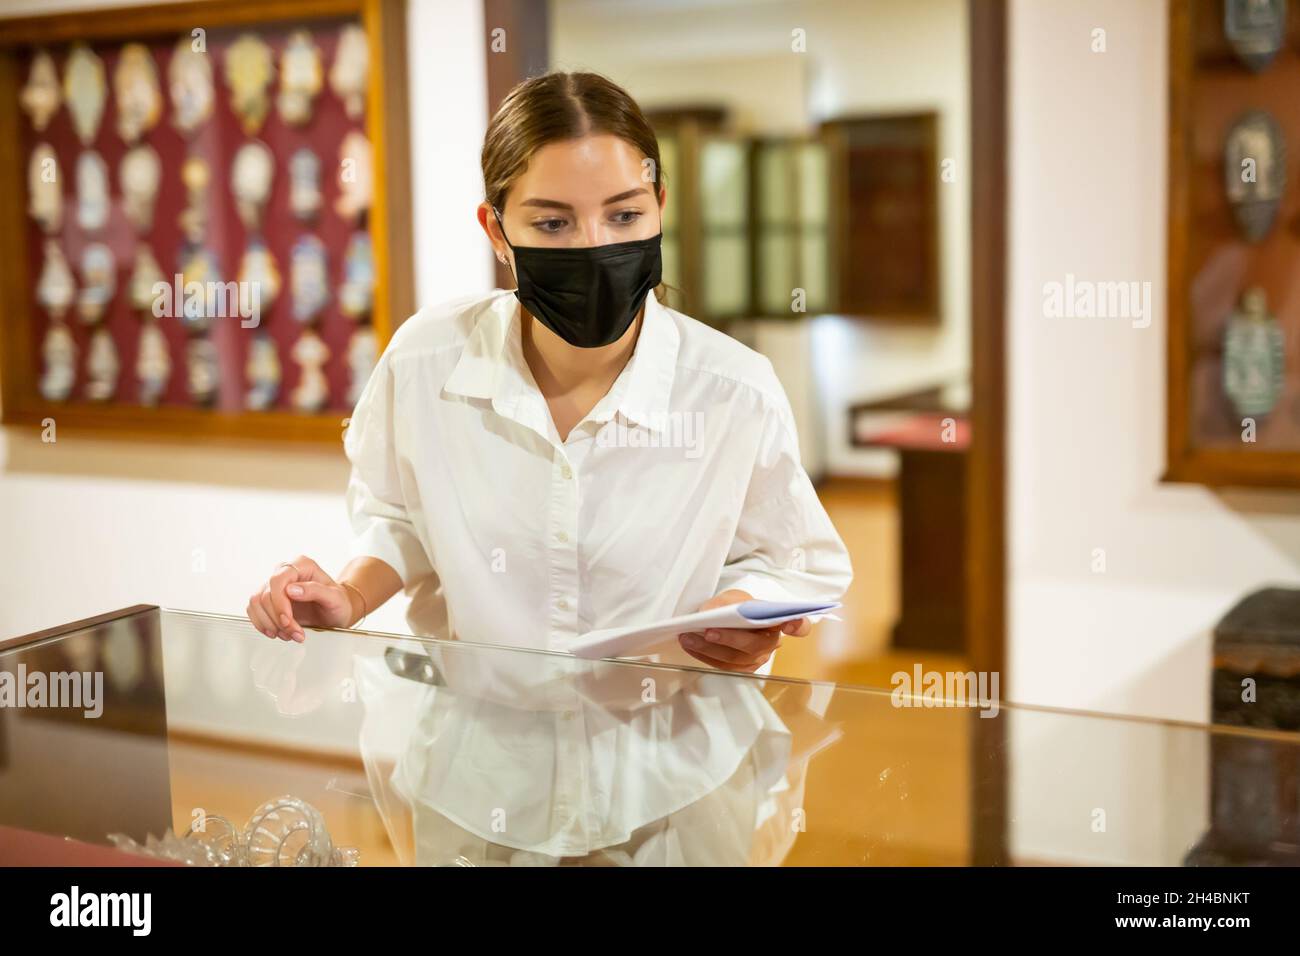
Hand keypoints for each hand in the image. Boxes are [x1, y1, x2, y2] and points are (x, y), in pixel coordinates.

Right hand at [246, 555, 357, 642]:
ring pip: (256, 603)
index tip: (288, 622)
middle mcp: (286, 572)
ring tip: (288, 635)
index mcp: (302, 565)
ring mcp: (275, 585)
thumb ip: (316, 591)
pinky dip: (263, 624)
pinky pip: (254, 610)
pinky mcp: (269, 599)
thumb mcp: (335, 598)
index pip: (278, 581)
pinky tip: (276, 632)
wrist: (336, 613)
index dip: (279, 604)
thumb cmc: (339, 603)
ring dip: (269, 624)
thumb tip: (291, 589)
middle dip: (278, 619)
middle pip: (265, 594)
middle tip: (295, 634)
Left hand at [677, 589, 807, 672]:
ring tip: (688, 638)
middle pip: (755, 646)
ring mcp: (758, 659)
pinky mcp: (742, 668)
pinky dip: (704, 655)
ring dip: (708, 649)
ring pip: (735, 659)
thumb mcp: (733, 598)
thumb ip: (726, 604)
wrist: (730, 617)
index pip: (799, 626)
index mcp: (778, 621)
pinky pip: (723, 666)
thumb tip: (711, 615)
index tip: (791, 623)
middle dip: (730, 639)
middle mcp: (772, 643)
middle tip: (708, 631)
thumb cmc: (736, 606)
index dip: (798, 625)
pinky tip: (689, 645)